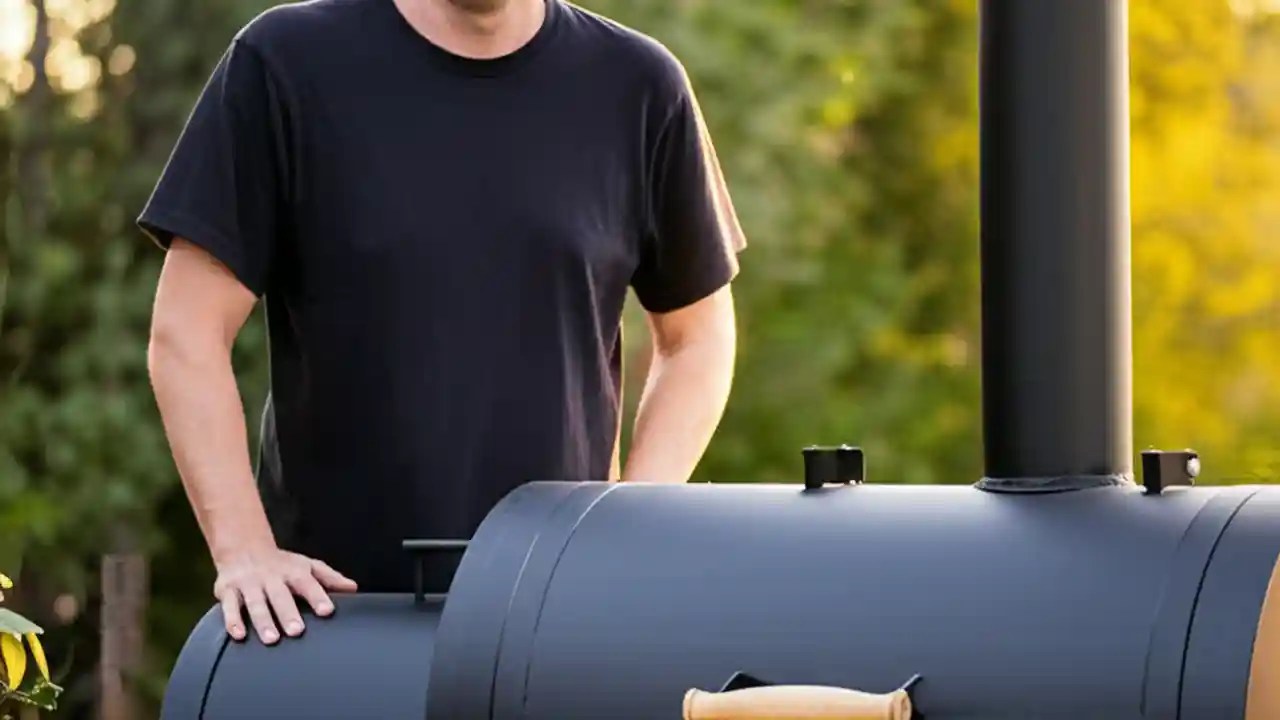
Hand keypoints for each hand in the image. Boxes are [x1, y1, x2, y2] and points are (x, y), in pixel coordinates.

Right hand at [213, 547, 357, 643]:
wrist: (244, 548)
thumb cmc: (282, 564)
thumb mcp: (307, 566)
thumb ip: (330, 578)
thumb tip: (353, 588)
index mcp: (293, 572)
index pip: (308, 584)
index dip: (318, 597)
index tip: (326, 611)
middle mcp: (271, 577)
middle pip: (280, 596)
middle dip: (288, 613)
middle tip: (296, 631)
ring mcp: (249, 584)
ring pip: (255, 603)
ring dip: (263, 621)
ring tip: (272, 639)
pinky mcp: (227, 590)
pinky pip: (229, 606)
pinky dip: (233, 620)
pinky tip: (239, 635)